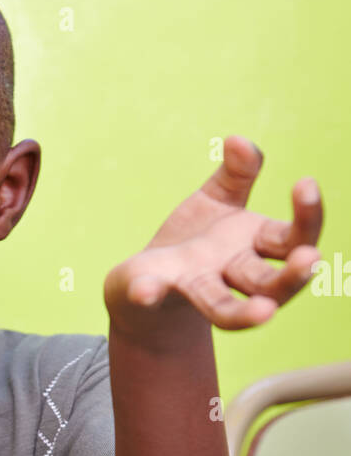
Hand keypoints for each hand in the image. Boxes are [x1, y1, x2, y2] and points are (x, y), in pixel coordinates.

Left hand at [104, 137, 322, 336]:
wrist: (148, 281)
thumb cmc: (196, 239)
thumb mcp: (218, 200)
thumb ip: (236, 174)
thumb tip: (239, 142)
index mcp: (255, 244)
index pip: (293, 236)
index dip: (306, 214)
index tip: (306, 183)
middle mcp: (232, 273)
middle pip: (272, 282)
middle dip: (294, 274)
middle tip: (311, 257)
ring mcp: (195, 287)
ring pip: (224, 309)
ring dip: (244, 313)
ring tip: (265, 313)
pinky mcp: (153, 292)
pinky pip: (152, 295)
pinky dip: (148, 293)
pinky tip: (145, 291)